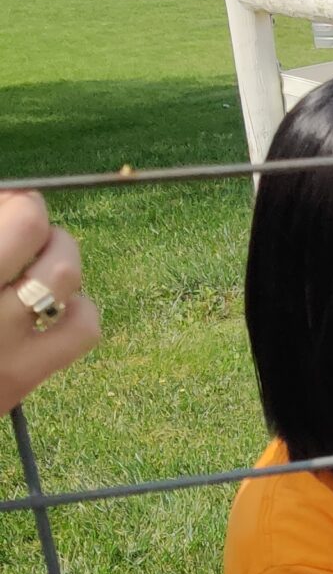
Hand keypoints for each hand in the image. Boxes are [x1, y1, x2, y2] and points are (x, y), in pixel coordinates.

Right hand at [0, 192, 100, 416]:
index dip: (9, 196)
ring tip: (40, 261)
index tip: (5, 199)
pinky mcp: (18, 376)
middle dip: (30, 211)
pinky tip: (57, 306)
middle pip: (31, 220)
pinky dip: (81, 308)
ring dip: (60, 254)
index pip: (9, 208)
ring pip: (64, 270)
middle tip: (21, 220)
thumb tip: (12, 201)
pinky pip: (82, 328)